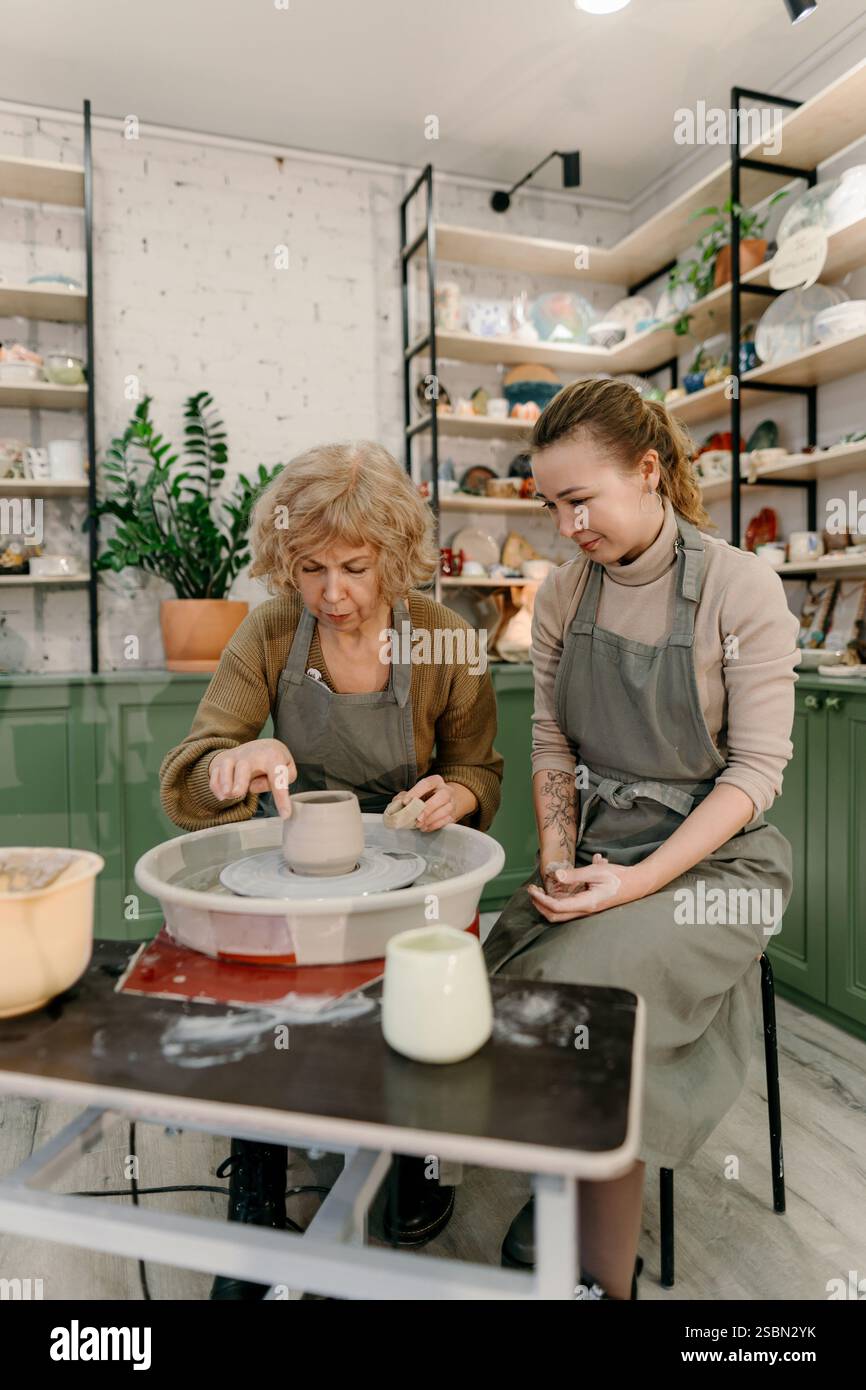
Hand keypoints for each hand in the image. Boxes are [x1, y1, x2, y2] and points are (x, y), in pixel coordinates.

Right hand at [208, 739, 296, 818]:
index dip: (281, 797)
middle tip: (237, 793)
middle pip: (244, 766)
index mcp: (273, 757)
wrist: (261, 746)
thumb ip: (281, 779)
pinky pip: (215, 774)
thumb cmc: (275, 761)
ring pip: (226, 767)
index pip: (278, 777)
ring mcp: (235, 757)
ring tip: (228, 795)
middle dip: (240, 779)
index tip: (285, 814)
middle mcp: (253, 755)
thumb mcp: (287, 768)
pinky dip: (216, 786)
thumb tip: (254, 787)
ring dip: (224, 782)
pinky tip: (222, 796)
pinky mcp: (223, 762)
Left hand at [398, 775, 475, 831]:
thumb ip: (404, 796)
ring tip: (419, 825)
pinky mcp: (452, 814)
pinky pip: (447, 820)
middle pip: (442, 796)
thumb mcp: (413, 793)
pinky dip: (435, 825)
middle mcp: (446, 790)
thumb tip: (397, 803)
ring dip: (431, 819)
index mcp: (435, 780)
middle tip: (417, 818)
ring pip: (446, 810)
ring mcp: (451, 802)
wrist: (441, 803)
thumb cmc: (423, 797)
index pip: (427, 783)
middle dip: (428, 808)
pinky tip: (425, 828)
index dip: (416, 792)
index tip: (405, 802)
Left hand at [527, 853, 650, 922]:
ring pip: (560, 916)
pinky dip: (556, 903)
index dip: (541, 900)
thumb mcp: (596, 871)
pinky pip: (568, 911)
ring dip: (546, 905)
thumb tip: (556, 876)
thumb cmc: (618, 877)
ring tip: (539, 891)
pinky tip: (556, 889)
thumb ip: (575, 875)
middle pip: (555, 917)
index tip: (532, 889)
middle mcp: (585, 911)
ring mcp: (586, 912)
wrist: (636, 884)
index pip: (557, 907)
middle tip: (532, 890)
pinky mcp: (588, 908)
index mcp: (587, 903)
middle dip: (539, 905)